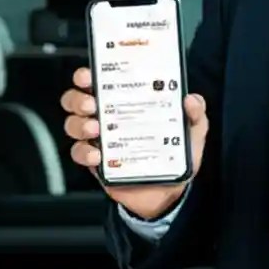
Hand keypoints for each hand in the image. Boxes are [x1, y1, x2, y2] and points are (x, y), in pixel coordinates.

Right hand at [60, 67, 206, 220]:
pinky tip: (97, 156)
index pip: (100, 80)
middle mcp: (108, 116)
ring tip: (94, 129)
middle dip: (79, 98)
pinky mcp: (96, 163)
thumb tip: (191, 99)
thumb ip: (196, 114)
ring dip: (79, 124)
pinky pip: (78, 153)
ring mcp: (99, 140)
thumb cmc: (175, 154)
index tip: (89, 75)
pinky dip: (84, 153)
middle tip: (92, 104)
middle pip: (77, 99)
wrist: (169, 193)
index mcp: (127, 102)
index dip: (87, 75)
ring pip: (73, 124)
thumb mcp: (192, 131)